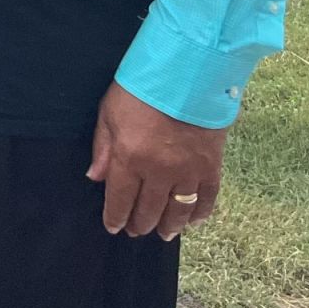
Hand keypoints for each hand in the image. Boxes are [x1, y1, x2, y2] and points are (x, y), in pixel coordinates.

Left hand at [87, 81, 226, 240]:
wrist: (186, 73)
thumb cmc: (140, 89)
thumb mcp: (109, 113)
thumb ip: (103, 148)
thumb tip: (96, 178)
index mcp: (131, 158)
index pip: (121, 199)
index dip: (116, 217)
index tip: (113, 227)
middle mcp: (160, 171)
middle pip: (149, 209)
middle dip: (140, 224)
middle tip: (136, 231)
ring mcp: (189, 171)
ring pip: (178, 210)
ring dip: (170, 226)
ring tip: (164, 234)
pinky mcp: (212, 166)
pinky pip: (207, 199)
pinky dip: (199, 213)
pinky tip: (192, 221)